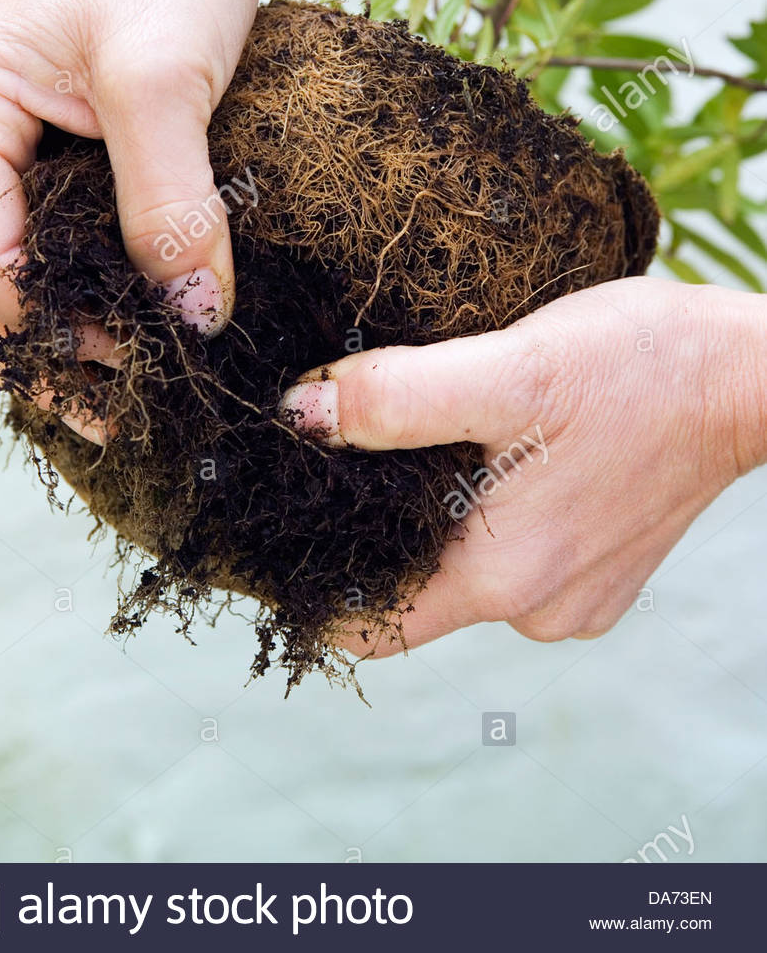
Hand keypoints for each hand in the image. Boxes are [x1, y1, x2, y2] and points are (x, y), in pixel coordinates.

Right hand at [0, 0, 261, 436]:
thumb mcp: (164, 85)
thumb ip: (169, 206)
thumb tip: (189, 319)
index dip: (39, 331)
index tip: (123, 374)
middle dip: (32, 349)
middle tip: (112, 410)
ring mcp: (0, 144)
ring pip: (2, 269)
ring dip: (51, 331)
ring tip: (120, 389)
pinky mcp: (48, 150)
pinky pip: (43, 241)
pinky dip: (76, 293)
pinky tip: (126, 331)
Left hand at [280, 278, 766, 651]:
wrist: (750, 375)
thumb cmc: (638, 367)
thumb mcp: (510, 368)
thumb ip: (399, 399)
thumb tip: (301, 415)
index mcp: (500, 576)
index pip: (369, 621)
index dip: (310, 583)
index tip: (270, 532)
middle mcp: (536, 608)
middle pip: (414, 588)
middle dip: (371, 529)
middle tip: (337, 451)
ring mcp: (574, 595)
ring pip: (464, 567)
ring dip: (433, 513)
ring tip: (417, 437)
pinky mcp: (601, 569)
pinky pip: (512, 553)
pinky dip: (486, 511)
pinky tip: (490, 450)